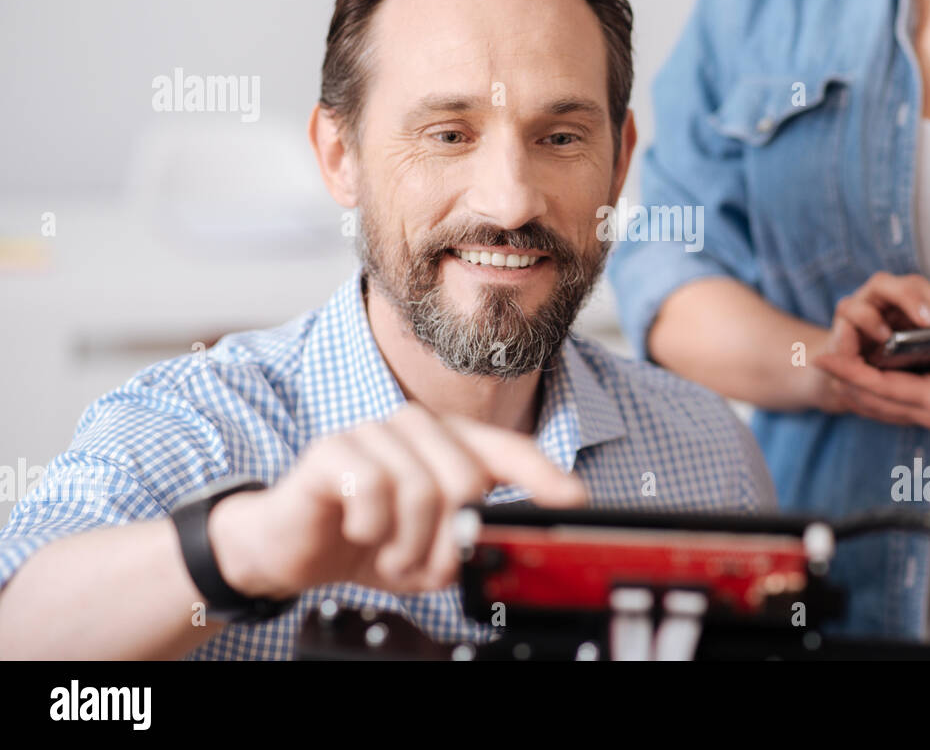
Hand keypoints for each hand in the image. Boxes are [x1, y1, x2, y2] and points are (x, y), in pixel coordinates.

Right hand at [209, 403, 586, 599]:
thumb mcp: (429, 551)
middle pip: (466, 478)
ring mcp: (373, 433)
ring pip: (422, 488)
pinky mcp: (333, 450)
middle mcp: (415, 428)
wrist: (290, 549)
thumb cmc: (364, 541)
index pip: (508, 450)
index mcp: (447, 445)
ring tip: (394, 557)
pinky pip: (374, 488)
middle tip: (429, 567)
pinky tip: (362, 533)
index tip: (574, 500)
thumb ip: (469, 542)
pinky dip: (374, 528)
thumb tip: (509, 545)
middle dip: (452, 540)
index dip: (544, 475)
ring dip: (410, 543)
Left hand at [811, 272, 929, 432]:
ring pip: (883, 404)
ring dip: (854, 388)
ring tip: (828, 368)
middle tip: (814, 357)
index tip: (825, 356)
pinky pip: (897, 403)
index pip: (889, 389)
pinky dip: (874, 392)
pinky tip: (861, 379)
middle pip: (876, 399)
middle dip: (843, 380)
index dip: (854, 372)